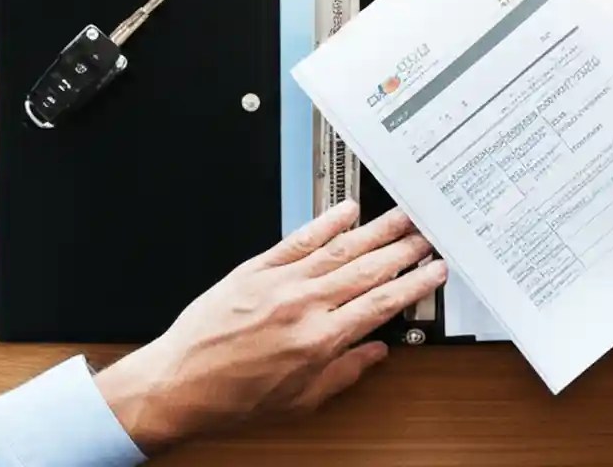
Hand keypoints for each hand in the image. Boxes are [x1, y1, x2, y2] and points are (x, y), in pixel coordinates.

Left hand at [94, 201, 446, 452]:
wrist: (178, 383)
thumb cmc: (232, 397)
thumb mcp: (300, 400)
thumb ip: (345, 373)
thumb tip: (376, 354)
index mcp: (320, 340)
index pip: (381, 304)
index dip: (414, 284)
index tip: (434, 271)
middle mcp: (304, 305)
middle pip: (368, 269)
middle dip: (403, 250)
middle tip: (427, 234)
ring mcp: (280, 282)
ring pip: (340, 249)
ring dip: (376, 230)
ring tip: (401, 217)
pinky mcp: (256, 269)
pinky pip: (298, 240)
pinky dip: (325, 222)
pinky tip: (347, 211)